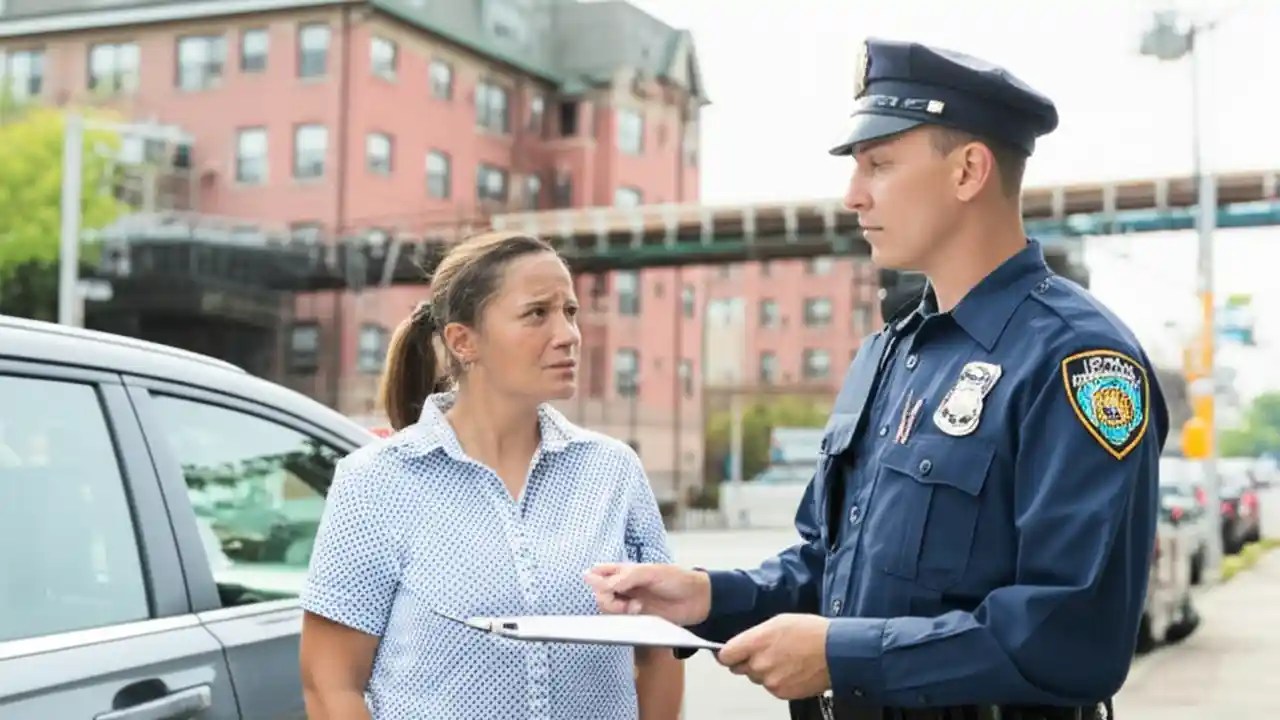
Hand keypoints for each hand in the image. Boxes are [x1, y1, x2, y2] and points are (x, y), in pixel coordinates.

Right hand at [583, 563, 711, 625]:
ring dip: (618, 609)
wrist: (698, 600)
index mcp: (625, 571)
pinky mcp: (638, 620)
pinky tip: (639, 613)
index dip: (594, 578)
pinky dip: (626, 620)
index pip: (599, 573)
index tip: (598, 583)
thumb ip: (624, 577)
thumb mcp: (650, 572)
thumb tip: (595, 580)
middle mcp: (624, 587)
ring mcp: (630, 604)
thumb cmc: (677, 580)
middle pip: (600, 594)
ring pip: (608, 610)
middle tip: (624, 598)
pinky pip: (622, 622)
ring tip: (636, 607)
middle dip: (607, 598)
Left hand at [717, 614, 831, 699]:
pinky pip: (771, 687)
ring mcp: (770, 681)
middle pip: (740, 668)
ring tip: (785, 659)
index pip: (726, 656)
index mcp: (756, 642)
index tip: (730, 653)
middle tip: (767, 652)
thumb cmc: (811, 632)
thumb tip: (741, 645)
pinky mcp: (782, 693)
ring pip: (757, 678)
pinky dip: (778, 680)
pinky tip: (792, 669)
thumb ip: (754, 635)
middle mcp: (760, 664)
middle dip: (749, 661)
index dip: (728, 654)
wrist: (835, 652)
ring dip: (765, 671)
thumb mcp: (777, 622)